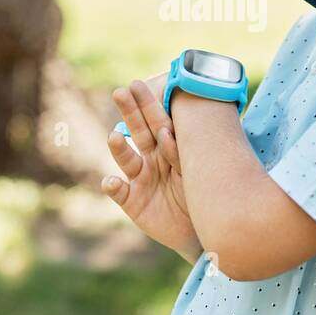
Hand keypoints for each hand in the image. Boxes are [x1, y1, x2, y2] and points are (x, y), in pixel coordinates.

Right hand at [102, 73, 198, 262]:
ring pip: (127, 159)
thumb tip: (167, 134)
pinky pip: (120, 192)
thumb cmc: (205, 196)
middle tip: (120, 92)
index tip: (139, 84)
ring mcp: (141, 180)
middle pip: (139, 132)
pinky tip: (111, 181)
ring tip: (113, 137)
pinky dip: (114, 186)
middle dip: (130, 112)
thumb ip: (181, 154)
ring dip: (119, 148)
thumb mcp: (199, 172)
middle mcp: (152, 160)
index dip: (149, 104)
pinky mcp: (132, 202)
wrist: (201, 230)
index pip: (158, 122)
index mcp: (170, 148)